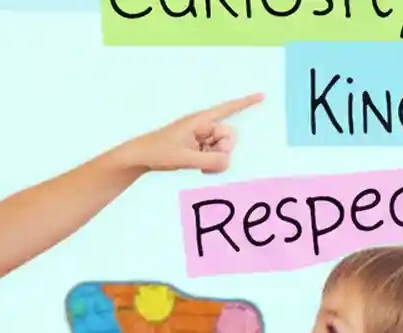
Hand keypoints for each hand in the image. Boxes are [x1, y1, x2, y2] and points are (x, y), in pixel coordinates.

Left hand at [117, 92, 263, 174]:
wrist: (141, 157)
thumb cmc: (158, 151)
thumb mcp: (184, 158)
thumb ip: (209, 161)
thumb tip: (227, 162)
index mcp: (200, 120)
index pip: (227, 108)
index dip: (245, 103)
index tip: (262, 96)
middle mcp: (204, 127)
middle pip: (229, 137)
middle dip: (222, 151)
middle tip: (202, 158)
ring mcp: (202, 138)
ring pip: (224, 150)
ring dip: (215, 160)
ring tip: (196, 164)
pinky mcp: (200, 148)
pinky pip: (216, 158)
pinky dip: (211, 165)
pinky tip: (198, 167)